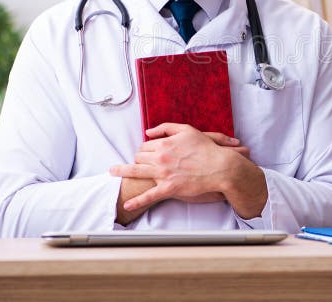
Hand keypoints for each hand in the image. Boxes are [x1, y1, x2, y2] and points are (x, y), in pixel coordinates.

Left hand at [111, 123, 249, 212]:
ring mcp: (163, 174)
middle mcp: (160, 157)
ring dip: (122, 172)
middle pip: (139, 157)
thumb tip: (148, 131)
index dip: (144, 149)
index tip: (146, 153)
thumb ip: (166, 127)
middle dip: (137, 159)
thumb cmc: (205, 148)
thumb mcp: (187, 130)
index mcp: (164, 143)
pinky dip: (137, 201)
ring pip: (136, 172)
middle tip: (139, 163)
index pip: (145, 145)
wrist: (219, 167)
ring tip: (112, 173)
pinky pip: (149, 196)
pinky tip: (127, 205)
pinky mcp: (168, 188)